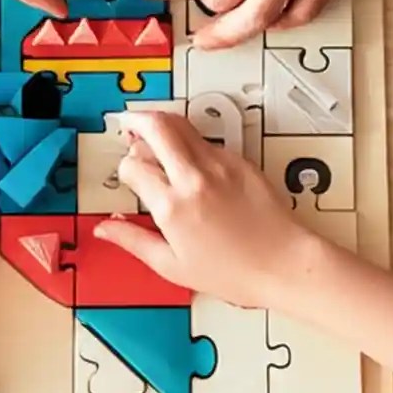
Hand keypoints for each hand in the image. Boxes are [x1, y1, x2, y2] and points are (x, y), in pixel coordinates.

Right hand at [93, 111, 318, 308]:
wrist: (285, 265)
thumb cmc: (236, 272)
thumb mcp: (173, 265)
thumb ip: (134, 241)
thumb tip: (106, 230)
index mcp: (172, 206)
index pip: (133, 166)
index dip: (125, 169)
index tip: (129, 176)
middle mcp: (194, 178)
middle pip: (156, 126)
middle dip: (136, 120)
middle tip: (128, 124)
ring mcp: (219, 165)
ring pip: (182, 125)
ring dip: (163, 124)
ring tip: (154, 134)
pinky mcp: (240, 161)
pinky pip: (207, 141)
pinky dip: (192, 142)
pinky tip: (190, 158)